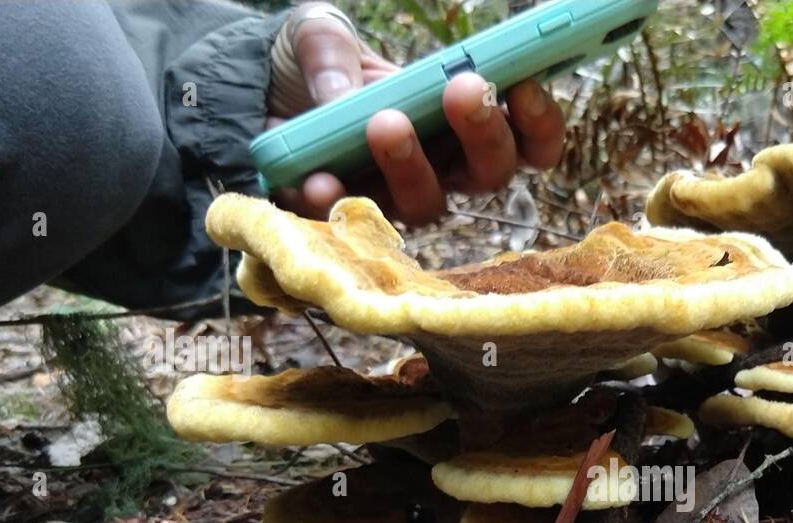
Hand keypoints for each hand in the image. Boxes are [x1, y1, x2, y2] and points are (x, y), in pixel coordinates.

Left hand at [266, 3, 564, 224]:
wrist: (253, 97)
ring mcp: (398, 198)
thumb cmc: (317, 64)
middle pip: (490, 173)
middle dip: (484, 133)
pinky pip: (350, 220)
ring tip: (385, 123)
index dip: (538, 123)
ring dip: (412, 165)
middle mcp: (444, 168)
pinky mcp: (349, 219)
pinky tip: (318, 179)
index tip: (524, 86)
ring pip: (429, 203)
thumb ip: (331, 48)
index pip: (526, 139)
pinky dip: (335, 198)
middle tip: (465, 90)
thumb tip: (343, 97)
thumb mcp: (320, 32)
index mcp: (462, 122)